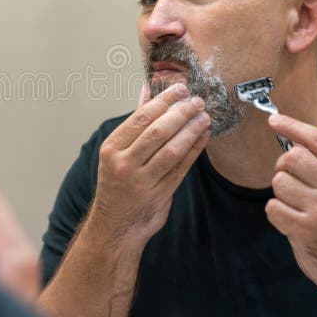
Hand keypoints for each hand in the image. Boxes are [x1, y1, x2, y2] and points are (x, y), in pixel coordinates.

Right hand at [87, 83, 210, 247]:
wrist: (114, 226)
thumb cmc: (117, 183)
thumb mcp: (116, 152)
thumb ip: (134, 121)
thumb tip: (146, 90)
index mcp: (111, 149)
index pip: (140, 118)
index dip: (163, 102)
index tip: (180, 89)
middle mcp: (124, 164)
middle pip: (157, 132)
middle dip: (181, 114)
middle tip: (198, 101)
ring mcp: (142, 182)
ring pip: (171, 150)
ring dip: (191, 131)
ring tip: (205, 117)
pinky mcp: (159, 196)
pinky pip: (180, 169)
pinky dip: (194, 151)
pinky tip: (203, 137)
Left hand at [266, 114, 316, 297]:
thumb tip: (291, 140)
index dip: (293, 125)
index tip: (273, 119)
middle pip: (292, 157)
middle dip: (283, 167)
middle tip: (291, 181)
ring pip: (279, 182)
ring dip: (281, 194)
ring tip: (296, 206)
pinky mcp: (303, 230)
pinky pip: (272, 208)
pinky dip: (276, 213)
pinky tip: (291, 221)